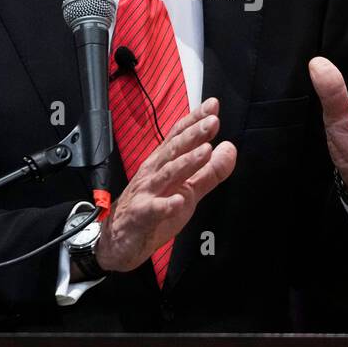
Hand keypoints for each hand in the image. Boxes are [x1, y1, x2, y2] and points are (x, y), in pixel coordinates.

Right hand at [94, 97, 237, 272]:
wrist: (118, 240)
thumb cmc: (151, 210)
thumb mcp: (188, 190)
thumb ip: (210, 171)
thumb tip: (229, 148)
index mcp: (164, 164)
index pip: (179, 136)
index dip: (195, 120)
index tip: (212, 106)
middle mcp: (154, 173)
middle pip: (174, 150)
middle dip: (194, 135)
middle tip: (213, 122)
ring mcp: (146, 193)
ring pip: (167, 174)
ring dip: (186, 162)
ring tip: (205, 151)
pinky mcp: (141, 215)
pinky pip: (153, 209)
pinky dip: (166, 205)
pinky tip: (178, 201)